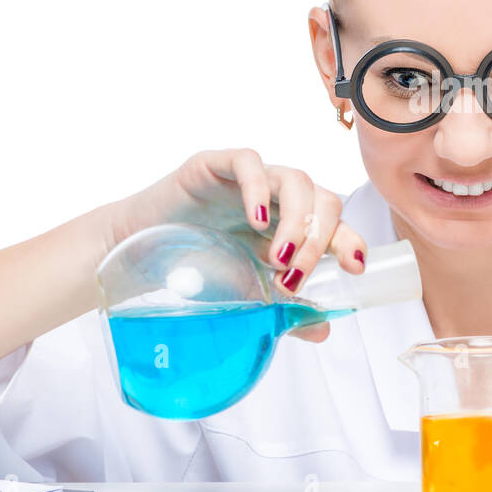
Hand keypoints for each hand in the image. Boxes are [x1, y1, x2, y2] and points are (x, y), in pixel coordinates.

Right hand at [111, 148, 366, 341]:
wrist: (136, 255)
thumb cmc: (195, 268)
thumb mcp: (246, 293)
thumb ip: (283, 310)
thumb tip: (324, 330)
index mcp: (291, 222)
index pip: (335, 223)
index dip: (350, 239)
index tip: (355, 268)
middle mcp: (277, 197)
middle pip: (324, 198)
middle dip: (321, 238)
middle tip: (296, 275)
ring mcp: (249, 179)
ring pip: (296, 179)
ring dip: (296, 220)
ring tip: (277, 258)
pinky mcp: (214, 165)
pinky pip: (247, 162)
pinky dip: (258, 188)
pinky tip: (255, 220)